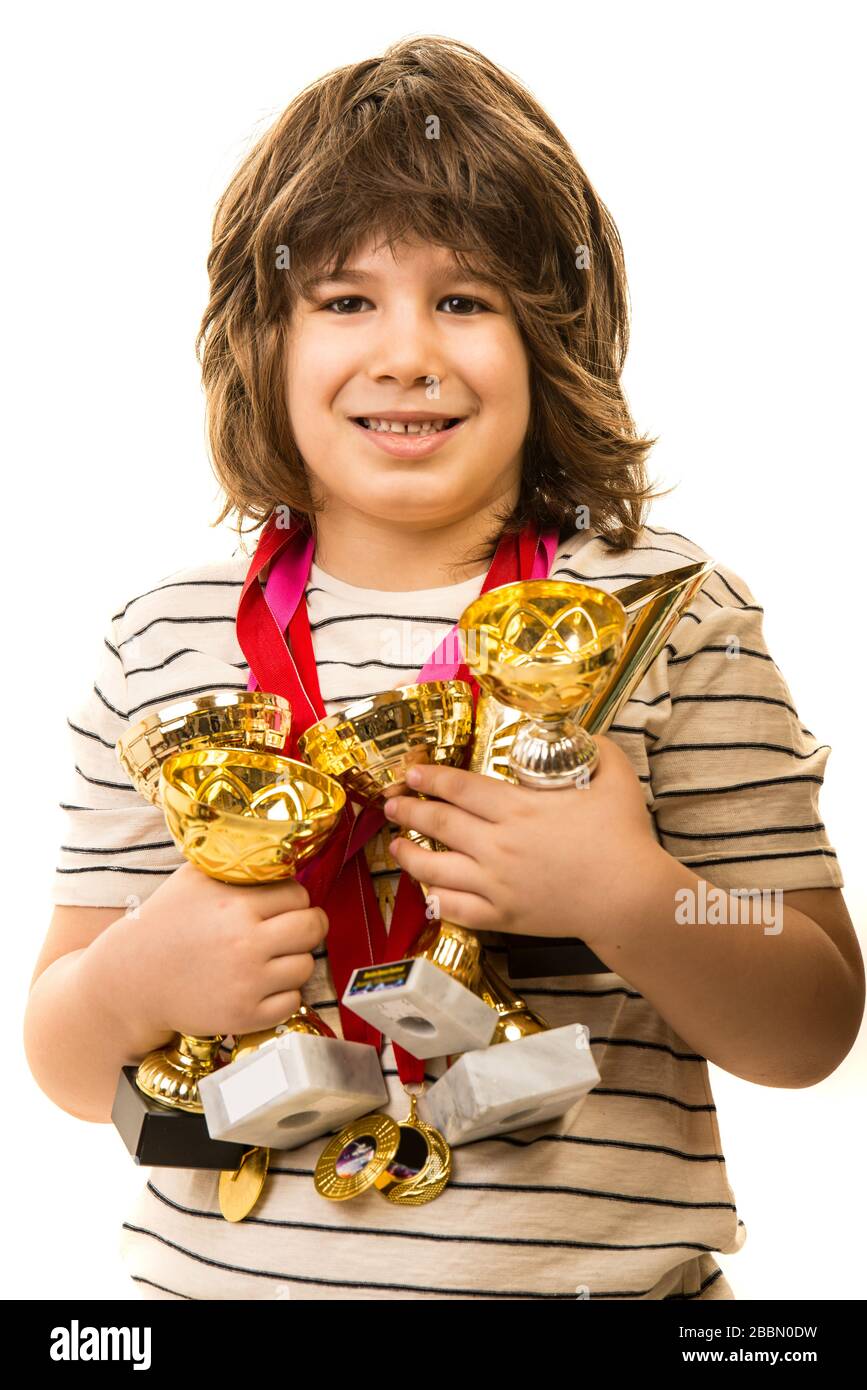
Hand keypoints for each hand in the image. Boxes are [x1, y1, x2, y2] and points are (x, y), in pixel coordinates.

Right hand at [109, 861, 328, 1038]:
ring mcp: (247, 982)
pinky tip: (261, 985)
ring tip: (269, 958)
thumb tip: (277, 854)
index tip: (278, 907)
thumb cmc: (164, 924)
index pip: (298, 894)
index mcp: (235, 905)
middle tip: (292, 930)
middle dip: (308, 925)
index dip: (292, 899)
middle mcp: (246, 942)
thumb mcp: (192, 880)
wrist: (132, 980)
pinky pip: (293, 1001)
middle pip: (314, 927)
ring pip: (306, 965)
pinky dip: (282, 994)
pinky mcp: (245, 1016)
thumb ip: (234, 865)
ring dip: (293, 961)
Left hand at [382, 734, 661, 950]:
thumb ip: (597, 748)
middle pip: (439, 824)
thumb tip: (585, 732)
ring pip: (437, 869)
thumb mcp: (616, 777)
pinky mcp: (504, 915)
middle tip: (392, 803)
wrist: (630, 898)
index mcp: (518, 809)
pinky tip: (428, 890)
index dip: (430, 778)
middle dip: (409, 811)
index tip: (412, 773)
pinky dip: (437, 899)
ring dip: (410, 855)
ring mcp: (497, 884)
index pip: (459, 788)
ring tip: (395, 847)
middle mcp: (498, 845)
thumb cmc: (624, 838)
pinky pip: (457, 909)